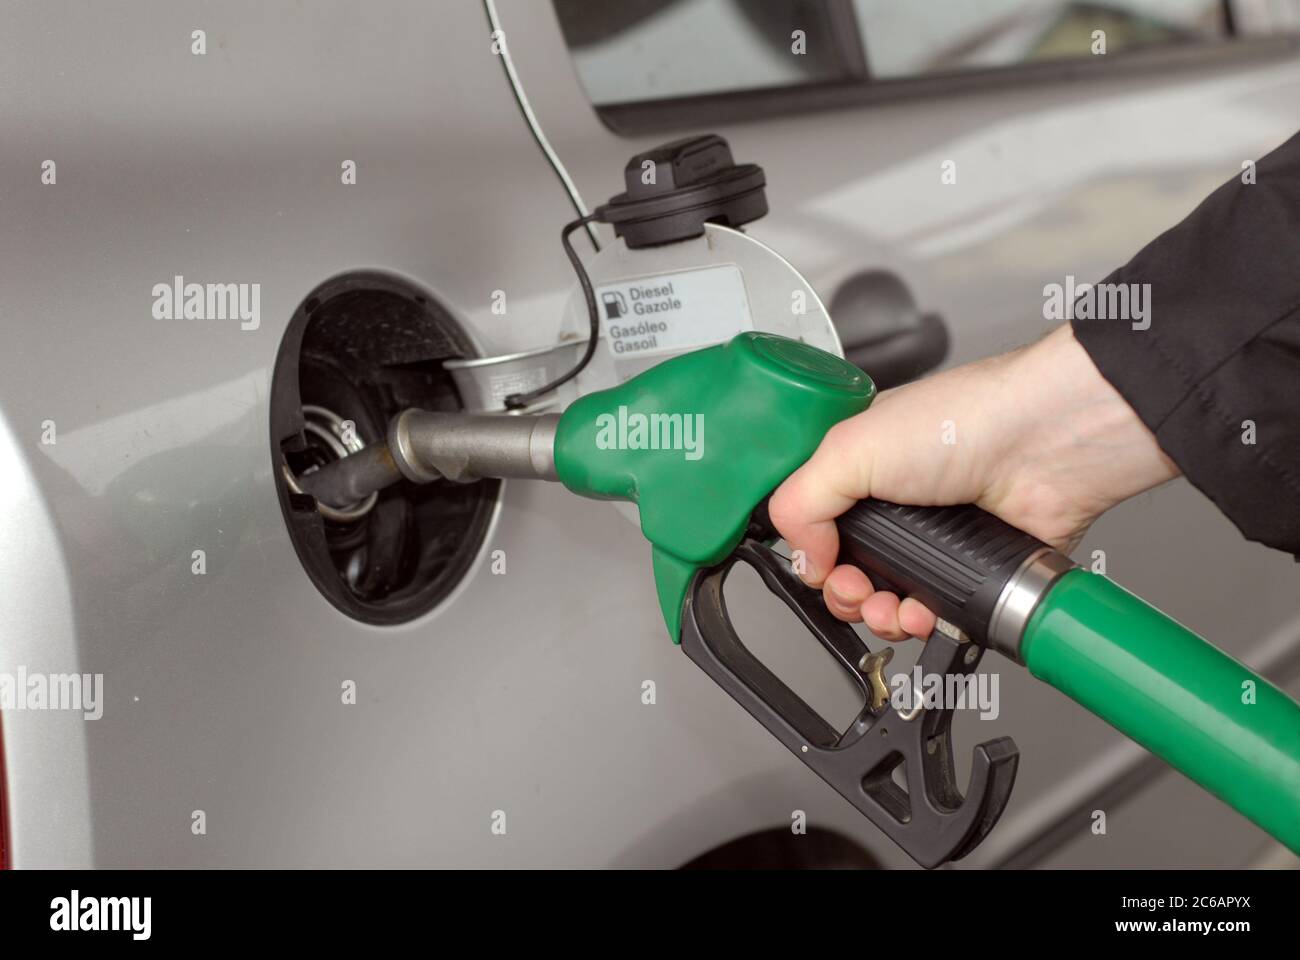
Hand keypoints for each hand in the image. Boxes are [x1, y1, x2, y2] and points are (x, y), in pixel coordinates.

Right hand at [768, 325, 1178, 640]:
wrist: (1045, 449)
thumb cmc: (965, 421)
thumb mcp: (849, 449)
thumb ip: (800, 502)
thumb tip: (800, 557)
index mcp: (859, 467)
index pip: (812, 523)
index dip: (808, 551)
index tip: (818, 562)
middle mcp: (893, 503)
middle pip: (843, 570)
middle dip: (843, 592)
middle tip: (855, 587)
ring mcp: (932, 539)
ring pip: (883, 599)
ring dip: (877, 614)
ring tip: (889, 607)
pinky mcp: (968, 571)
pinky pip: (931, 614)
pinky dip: (920, 622)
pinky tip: (921, 613)